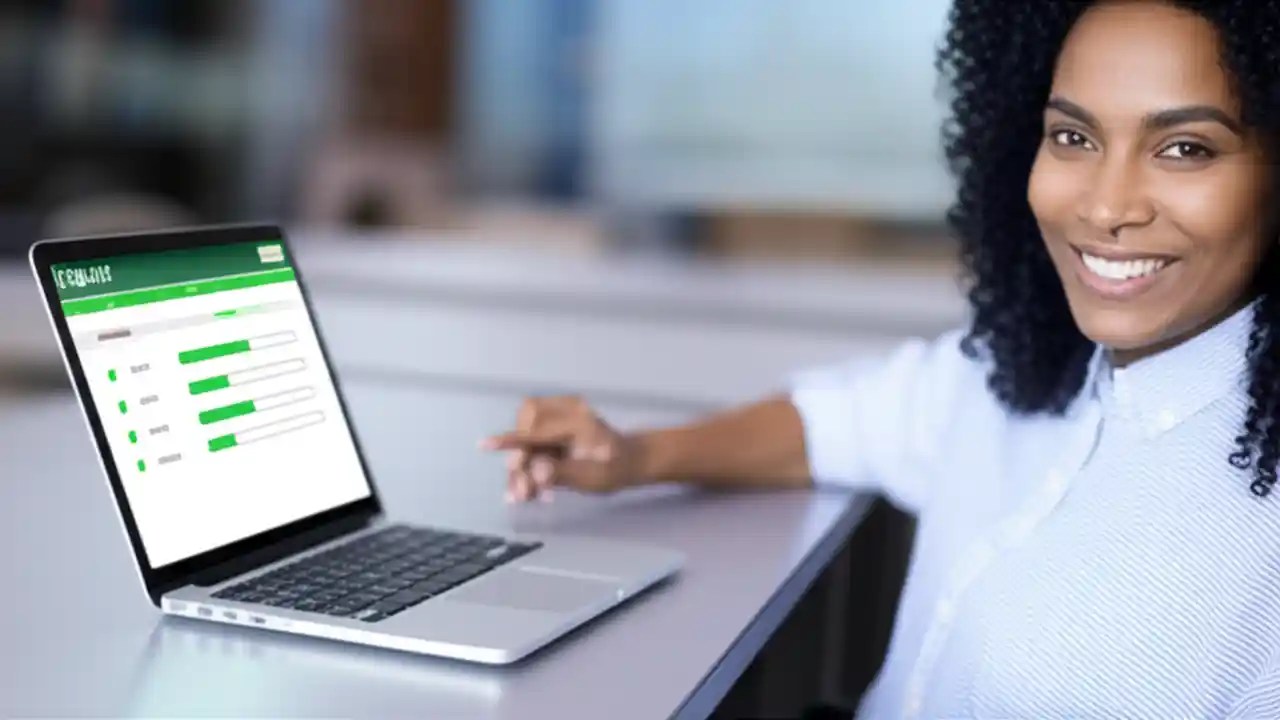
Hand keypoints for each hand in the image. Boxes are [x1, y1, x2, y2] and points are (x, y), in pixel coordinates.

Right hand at [480, 396, 639, 502]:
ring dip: (520, 467)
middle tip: (522, 491)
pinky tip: (528, 490)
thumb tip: (536, 472)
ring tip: (524, 496)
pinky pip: (530, 441)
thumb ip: (563, 473)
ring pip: (524, 437)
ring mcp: (558, 414)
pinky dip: (526, 465)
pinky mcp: (551, 425)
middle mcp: (566, 410)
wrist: (628, 460)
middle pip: (526, 428)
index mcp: (578, 419)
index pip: (538, 429)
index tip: (486, 445)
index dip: (512, 440)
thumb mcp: (594, 476)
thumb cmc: (615, 469)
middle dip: (519, 459)